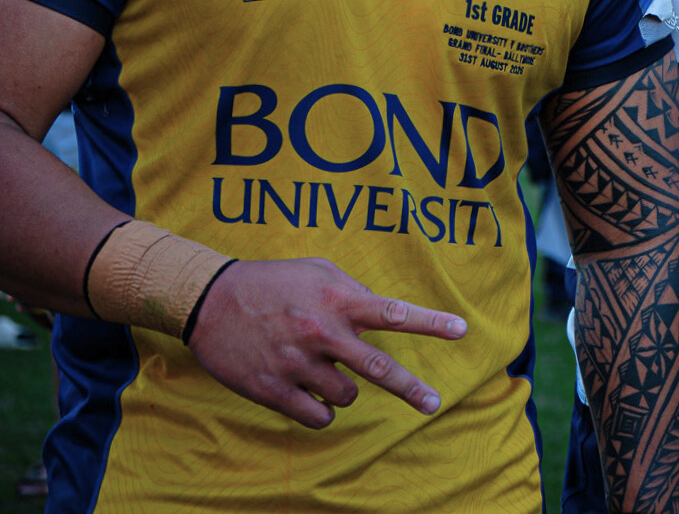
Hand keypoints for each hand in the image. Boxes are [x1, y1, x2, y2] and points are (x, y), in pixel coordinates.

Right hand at [186, 257, 466, 428]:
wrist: (208, 301)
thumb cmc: (272, 282)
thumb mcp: (317, 270)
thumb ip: (354, 291)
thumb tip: (386, 313)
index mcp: (337, 300)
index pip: (394, 313)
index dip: (430, 323)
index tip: (461, 331)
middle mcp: (322, 333)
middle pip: (378, 368)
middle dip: (411, 388)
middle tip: (434, 403)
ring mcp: (297, 364)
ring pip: (346, 396)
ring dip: (345, 390)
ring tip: (323, 371)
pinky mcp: (272, 390)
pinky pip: (317, 416)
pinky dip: (321, 411)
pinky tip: (311, 394)